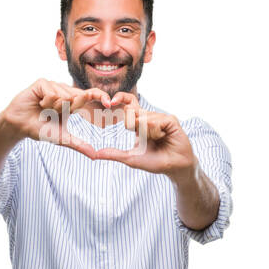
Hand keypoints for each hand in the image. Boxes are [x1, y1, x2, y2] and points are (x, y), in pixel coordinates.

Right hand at [0, 79, 133, 157]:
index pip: (89, 96)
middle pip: (76, 96)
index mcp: (71, 102)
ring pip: (64, 94)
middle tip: (53, 113)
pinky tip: (38, 103)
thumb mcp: (61, 138)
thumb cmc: (39, 129)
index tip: (109, 103)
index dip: (100, 97)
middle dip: (66, 109)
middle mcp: (64, 91)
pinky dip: (46, 100)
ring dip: (53, 106)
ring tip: (43, 109)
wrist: (19, 126)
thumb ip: (78, 144)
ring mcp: (54, 85)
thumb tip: (95, 155)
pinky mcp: (43, 83)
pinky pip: (52, 91)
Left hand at [79, 95, 197, 179]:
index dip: (120, 100)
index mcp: (139, 124)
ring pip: (144, 117)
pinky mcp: (171, 121)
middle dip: (131, 121)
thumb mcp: (130, 158)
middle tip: (137, 133)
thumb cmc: (154, 162)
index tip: (110, 101)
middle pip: (133, 110)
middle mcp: (149, 118)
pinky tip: (160, 136)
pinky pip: (157, 121)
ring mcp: (161, 118)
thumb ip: (113, 154)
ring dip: (145, 130)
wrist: (174, 167)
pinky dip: (155, 130)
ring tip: (154, 139)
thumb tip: (94, 155)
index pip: (128, 107)